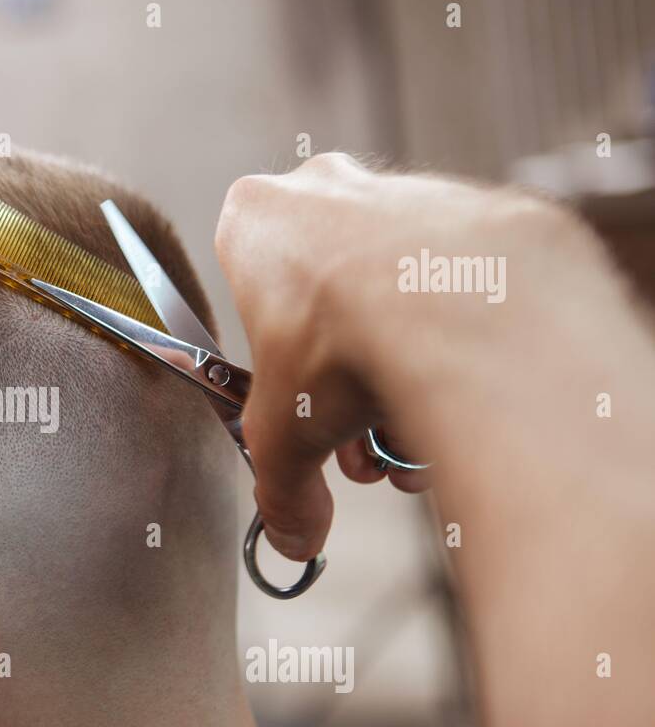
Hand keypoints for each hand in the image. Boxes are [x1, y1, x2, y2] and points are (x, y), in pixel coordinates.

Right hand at [215, 153, 616, 560]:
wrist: (456, 306)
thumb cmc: (346, 337)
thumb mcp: (285, 433)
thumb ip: (281, 487)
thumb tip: (293, 535)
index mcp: (253, 222)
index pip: (249, 294)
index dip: (277, 367)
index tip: (300, 409)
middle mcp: (325, 191)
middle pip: (327, 301)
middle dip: (344, 382)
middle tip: (361, 443)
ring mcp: (405, 190)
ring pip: (394, 294)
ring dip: (401, 368)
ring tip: (417, 437)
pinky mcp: (477, 208)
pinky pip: (458, 283)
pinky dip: (457, 336)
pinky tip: (463, 388)